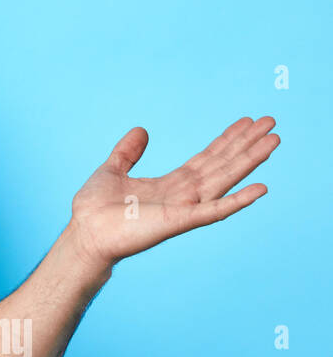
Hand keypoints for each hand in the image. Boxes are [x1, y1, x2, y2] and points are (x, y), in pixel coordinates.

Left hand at [67, 116, 278, 267]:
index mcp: (169, 184)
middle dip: (246, 144)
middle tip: (271, 122)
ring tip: (273, 142)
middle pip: (222, 165)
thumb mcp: (112, 169)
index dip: (226, 140)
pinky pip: (213, 211)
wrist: (84, 234)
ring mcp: (183, 209)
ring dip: (249, 161)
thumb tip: (141, 130)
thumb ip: (128, 152)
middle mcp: (182, 196)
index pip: (206, 158)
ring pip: (224, 180)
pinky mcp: (178, 222)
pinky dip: (237, 201)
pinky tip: (261, 189)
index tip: (246, 122)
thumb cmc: (94, 209)